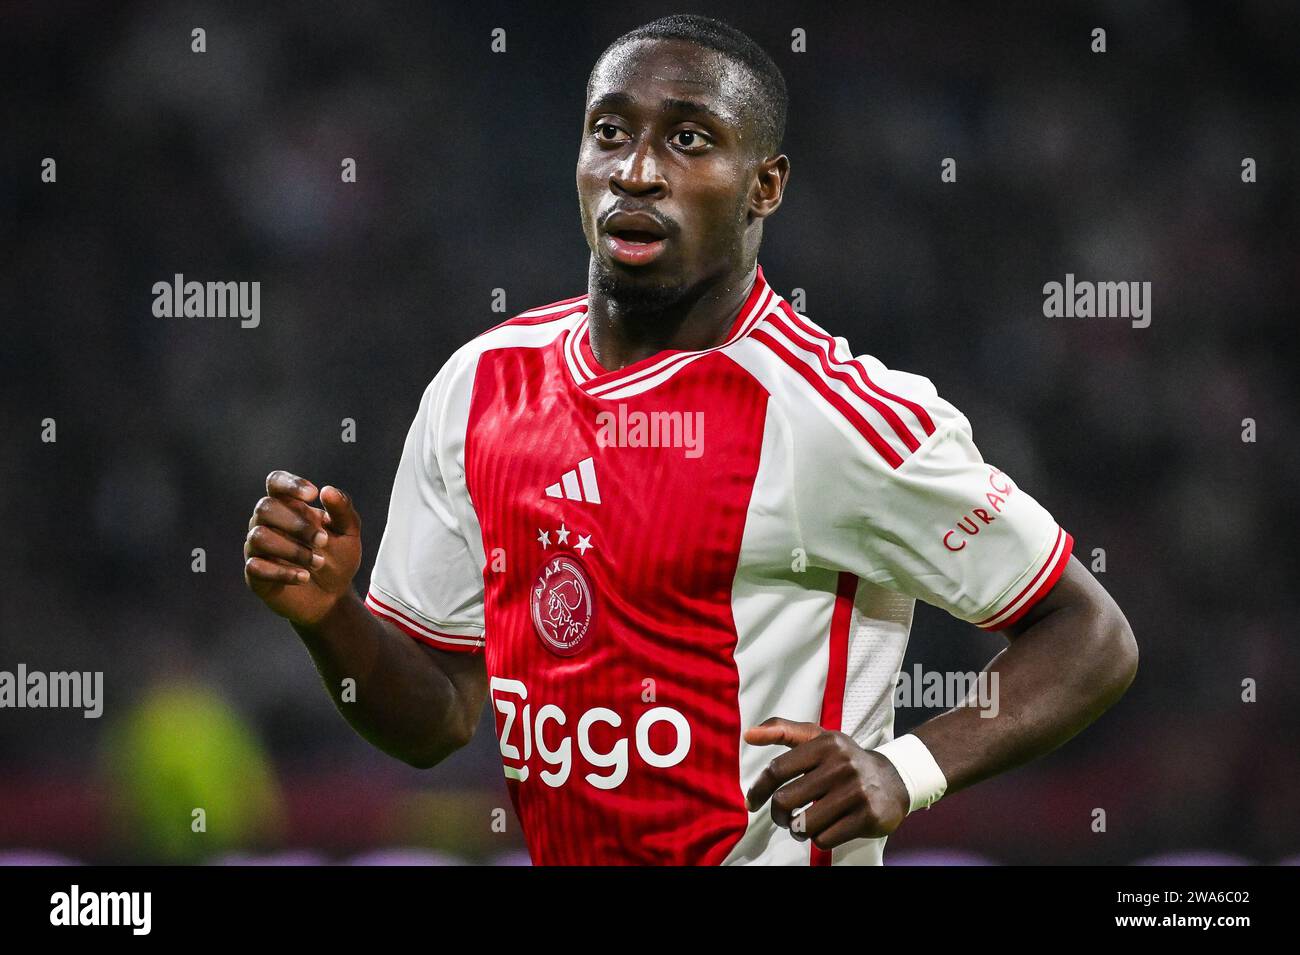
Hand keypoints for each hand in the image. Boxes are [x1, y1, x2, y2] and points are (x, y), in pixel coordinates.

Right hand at [244, 470, 362, 626]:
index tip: (312, 494)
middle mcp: (268, 523)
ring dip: (293, 549)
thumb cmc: (338, 559)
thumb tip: (327, 490)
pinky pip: (256, 566)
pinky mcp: (255, 574)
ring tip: (318, 562)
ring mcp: (258, 548)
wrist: (333, 597)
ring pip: (259, 536)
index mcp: (289, 507)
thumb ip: (342, 510)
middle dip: (297, 524)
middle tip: (323, 541)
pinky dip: (283, 572)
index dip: (289, 483)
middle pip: (265, 508)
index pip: (275, 482)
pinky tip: (304, 577)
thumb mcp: (349, 534)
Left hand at [744, 717, 909, 850]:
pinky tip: (826, 827)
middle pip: (785, 801)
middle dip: (778, 815)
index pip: (777, 769)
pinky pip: (824, 839)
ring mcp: (856, 792)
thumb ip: (782, 730)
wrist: (894, 780)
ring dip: (797, 830)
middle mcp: (842, 765)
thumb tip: (749, 734)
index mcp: (825, 743)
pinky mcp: (867, 817)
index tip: (752, 802)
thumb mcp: (818, 738)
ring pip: (803, 825)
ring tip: (803, 824)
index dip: (758, 789)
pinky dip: (819, 838)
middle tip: (784, 816)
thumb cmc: (844, 760)